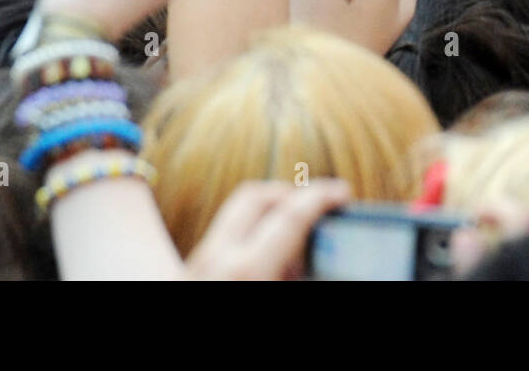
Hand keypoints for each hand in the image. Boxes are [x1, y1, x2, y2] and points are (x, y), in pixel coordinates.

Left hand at [185, 179, 350, 280]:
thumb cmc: (233, 338)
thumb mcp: (282, 295)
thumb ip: (302, 273)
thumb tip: (321, 250)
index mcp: (246, 270)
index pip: (290, 215)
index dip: (322, 198)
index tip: (342, 191)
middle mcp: (215, 259)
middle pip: (255, 197)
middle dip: (290, 194)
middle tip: (317, 207)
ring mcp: (195, 263)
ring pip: (232, 214)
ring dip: (265, 213)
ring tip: (293, 235)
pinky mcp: (185, 271)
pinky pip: (220, 237)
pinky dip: (246, 235)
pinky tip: (263, 258)